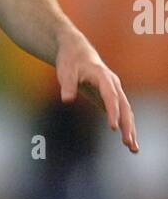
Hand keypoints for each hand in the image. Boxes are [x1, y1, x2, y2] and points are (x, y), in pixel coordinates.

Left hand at [56, 32, 138, 152]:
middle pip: (124, 107)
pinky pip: (123, 112)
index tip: (114, 127)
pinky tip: (129, 141)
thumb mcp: (66, 71)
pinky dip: (127, 126)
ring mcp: (115, 90)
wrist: (76, 50)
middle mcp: (113, 84)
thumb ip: (67, 85)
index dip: (113, 112)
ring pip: (126, 111)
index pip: (111, 97)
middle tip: (128, 143)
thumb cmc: (71, 61)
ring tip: (133, 148)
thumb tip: (67, 99)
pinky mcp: (112, 96)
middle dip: (127, 126)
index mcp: (103, 77)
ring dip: (130, 129)